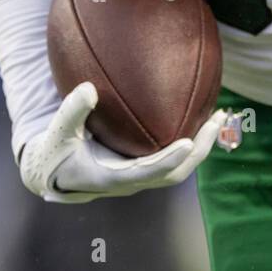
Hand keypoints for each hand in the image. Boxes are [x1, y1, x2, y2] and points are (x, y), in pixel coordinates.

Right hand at [19, 82, 225, 202]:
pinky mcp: (143, 168)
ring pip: (179, 167)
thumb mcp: (57, 132)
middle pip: (176, 173)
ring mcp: (140, 176)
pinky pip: (172, 158)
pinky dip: (189, 141)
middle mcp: (132, 181)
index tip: (189, 143)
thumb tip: (89, 88)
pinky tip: (198, 115)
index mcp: (112, 177)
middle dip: (200, 149)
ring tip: (217, 116)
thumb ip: (71, 112)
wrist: (53, 173)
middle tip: (217, 120)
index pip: (149, 173)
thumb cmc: (55, 151)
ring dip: (201, 144)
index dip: (170, 160)